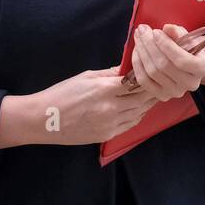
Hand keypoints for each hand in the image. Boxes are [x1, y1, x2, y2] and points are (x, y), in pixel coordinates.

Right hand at [29, 68, 158, 145]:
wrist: (44, 120)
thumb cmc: (61, 94)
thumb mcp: (85, 77)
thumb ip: (109, 73)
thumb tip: (126, 69)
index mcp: (104, 89)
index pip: (136, 82)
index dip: (146, 77)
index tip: (153, 71)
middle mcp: (111, 108)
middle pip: (141, 98)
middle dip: (151, 90)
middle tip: (160, 82)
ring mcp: (110, 124)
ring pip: (139, 112)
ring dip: (147, 104)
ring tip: (154, 95)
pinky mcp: (107, 135)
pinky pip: (130, 124)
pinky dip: (138, 116)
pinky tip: (140, 109)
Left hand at [129, 23, 204, 102]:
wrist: (184, 63)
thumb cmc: (186, 47)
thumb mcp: (186, 36)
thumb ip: (178, 32)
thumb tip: (167, 28)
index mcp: (202, 68)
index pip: (182, 60)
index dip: (166, 45)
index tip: (155, 31)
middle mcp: (190, 83)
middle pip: (164, 65)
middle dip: (149, 44)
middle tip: (142, 30)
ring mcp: (175, 92)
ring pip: (152, 72)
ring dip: (141, 51)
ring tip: (138, 37)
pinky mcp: (161, 95)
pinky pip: (143, 80)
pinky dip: (137, 64)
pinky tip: (137, 50)